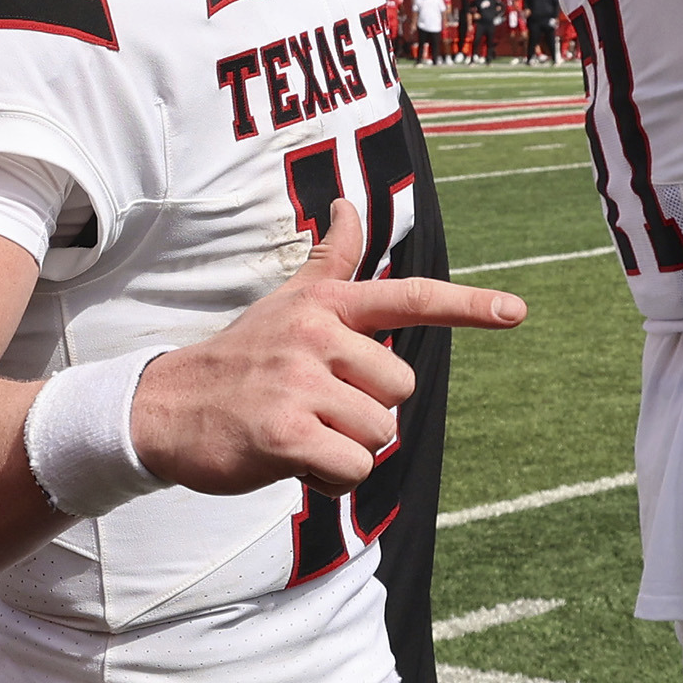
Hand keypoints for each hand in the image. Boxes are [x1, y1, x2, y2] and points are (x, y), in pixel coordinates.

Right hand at [129, 201, 521, 495]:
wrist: (167, 407)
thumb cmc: (240, 358)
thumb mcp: (287, 301)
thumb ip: (331, 259)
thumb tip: (348, 203)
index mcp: (325, 305)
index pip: (408, 298)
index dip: (468, 305)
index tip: (516, 311)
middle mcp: (316, 335)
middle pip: (399, 391)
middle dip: (365, 412)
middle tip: (314, 407)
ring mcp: (300, 383)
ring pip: (378, 435)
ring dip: (345, 450)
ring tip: (299, 434)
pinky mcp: (286, 433)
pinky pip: (352, 469)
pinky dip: (330, 480)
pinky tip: (293, 462)